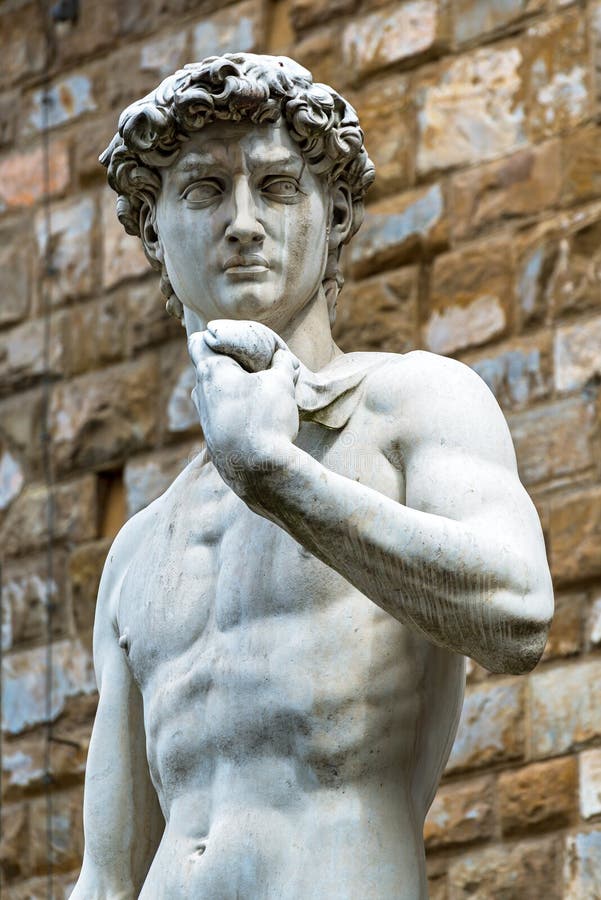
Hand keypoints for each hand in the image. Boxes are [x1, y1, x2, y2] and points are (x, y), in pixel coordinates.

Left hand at [188, 320, 300, 495]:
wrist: (260, 473)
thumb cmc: (267, 420)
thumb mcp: (282, 383)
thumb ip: (282, 363)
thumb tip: (282, 357)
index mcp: (210, 372)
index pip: (198, 342)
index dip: (215, 336)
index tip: (237, 340)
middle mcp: (200, 394)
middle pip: (208, 368)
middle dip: (230, 364)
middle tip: (256, 366)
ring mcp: (204, 420)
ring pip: (215, 395)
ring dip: (233, 390)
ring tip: (261, 394)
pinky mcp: (213, 441)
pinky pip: (222, 417)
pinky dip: (236, 412)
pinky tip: (257, 420)